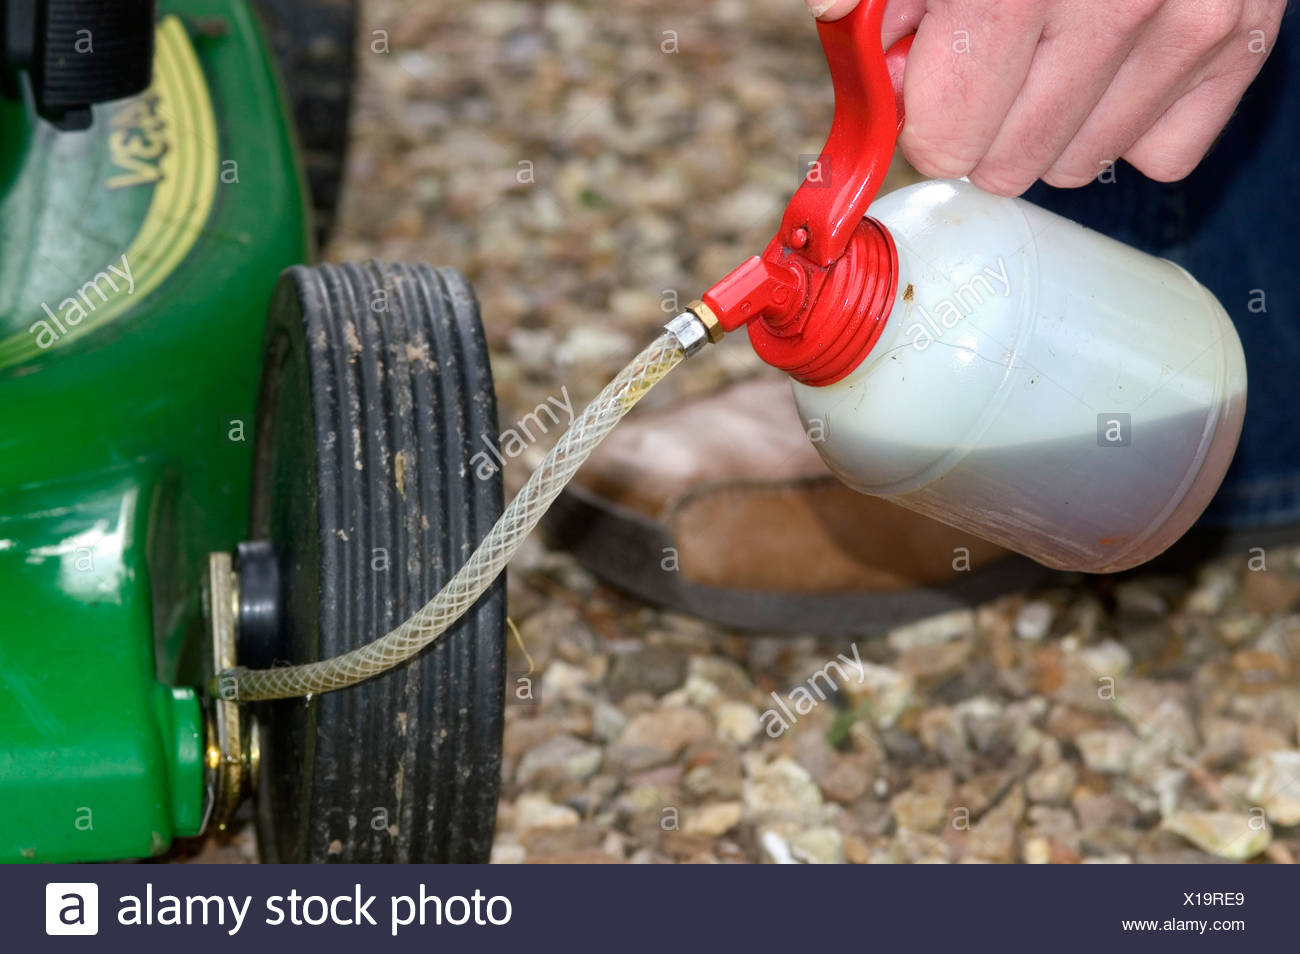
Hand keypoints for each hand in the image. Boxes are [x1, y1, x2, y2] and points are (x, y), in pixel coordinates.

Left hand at [807, 0, 1285, 194]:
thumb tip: (836, 27)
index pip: (946, 141)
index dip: (926, 114)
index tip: (933, 77)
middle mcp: (1110, 5)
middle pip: (1005, 166)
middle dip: (984, 121)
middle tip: (997, 54)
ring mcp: (1186, 23)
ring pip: (1077, 166)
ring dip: (1054, 123)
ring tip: (1060, 43)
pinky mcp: (1241, 37)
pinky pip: (1160, 154)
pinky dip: (1129, 119)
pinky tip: (1117, 60)